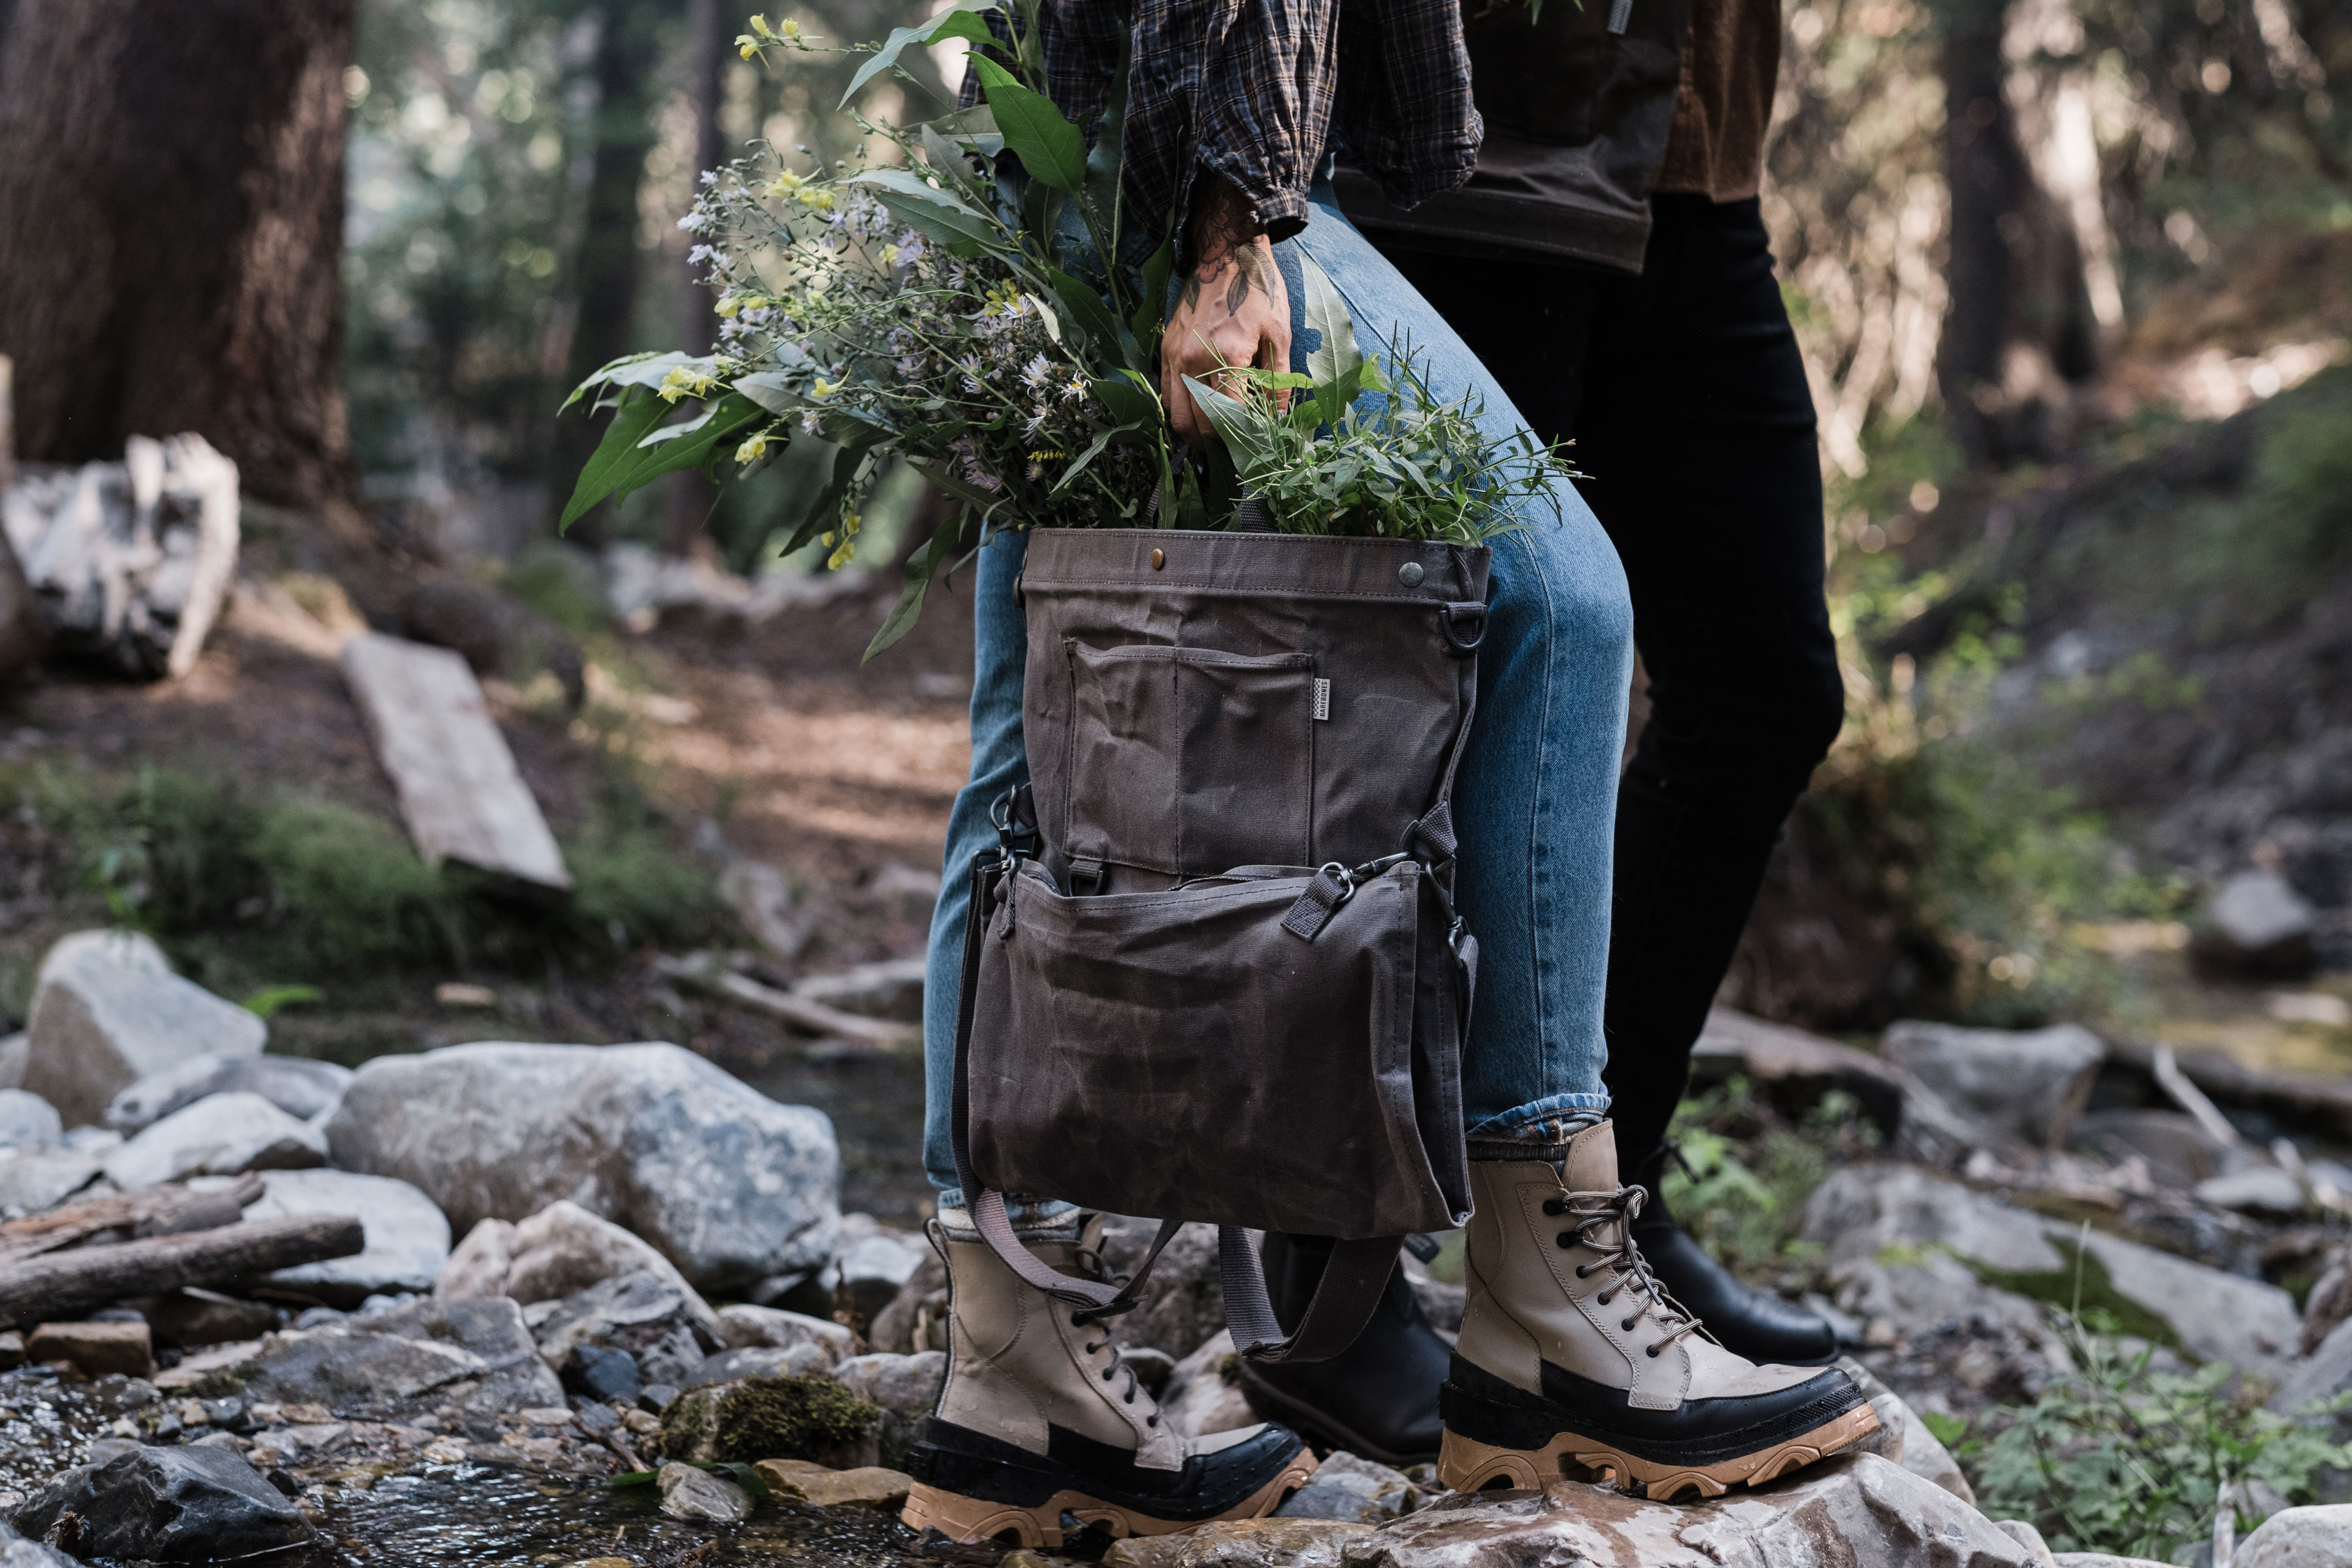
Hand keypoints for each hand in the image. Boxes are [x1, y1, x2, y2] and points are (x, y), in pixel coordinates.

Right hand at [1161, 174, 1290, 451]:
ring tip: (1214, 443)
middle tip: (1234, 454)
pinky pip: (1166, 395)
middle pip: (1199, 424)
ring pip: (1176, 416)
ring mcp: (1175, 356)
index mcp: (1228, 356)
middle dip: (1217, 446)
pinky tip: (1198, 417)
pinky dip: (1180, 412)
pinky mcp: (1165, 350)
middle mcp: (1194, 360)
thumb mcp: (1281, 333)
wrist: (1224, 252)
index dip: (1242, 439)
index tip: (1253, 451)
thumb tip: (1278, 418)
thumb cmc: (1258, 290)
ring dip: (1194, 435)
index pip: (1230, 417)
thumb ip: (1279, 381)